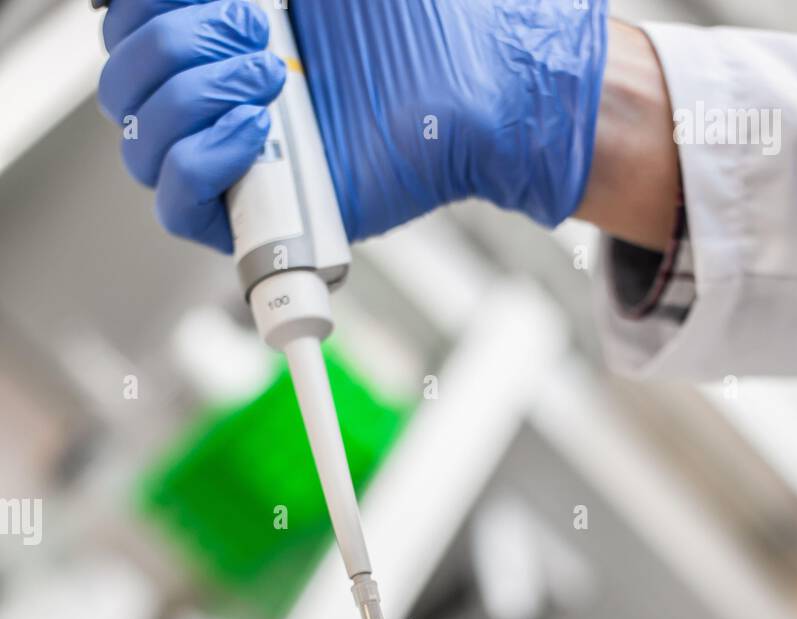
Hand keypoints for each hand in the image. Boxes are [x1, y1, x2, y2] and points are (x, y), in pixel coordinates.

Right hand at [98, 0, 608, 250]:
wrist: (475, 88)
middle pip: (122, 87)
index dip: (140, 11)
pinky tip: (255, 132)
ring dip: (192, 96)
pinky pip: (178, 205)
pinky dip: (200, 161)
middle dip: (173, 46)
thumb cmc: (414, 24)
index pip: (126, 34)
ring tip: (273, 78)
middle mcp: (213, 102)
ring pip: (140, 144)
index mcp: (213, 42)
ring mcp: (232, 163)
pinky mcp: (259, 221)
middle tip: (257, 34)